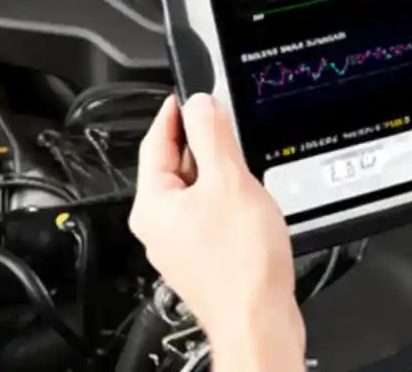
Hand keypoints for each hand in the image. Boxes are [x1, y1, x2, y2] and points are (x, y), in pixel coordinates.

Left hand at [129, 94, 305, 371]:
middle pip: (175, 166)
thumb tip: (200, 103)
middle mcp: (158, 227)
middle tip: (225, 123)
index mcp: (152, 205)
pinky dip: (226, 199)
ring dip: (218, 172)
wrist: (259, 318)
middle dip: (202, 143)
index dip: (174, 113)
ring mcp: (179, 245)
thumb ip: (212, 135)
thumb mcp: (229, 180)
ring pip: (195, 191)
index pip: (155, 143)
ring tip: (243, 165)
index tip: (188, 94)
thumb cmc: (241, 262)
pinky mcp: (202, 257)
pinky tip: (249, 201)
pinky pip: (208, 214)